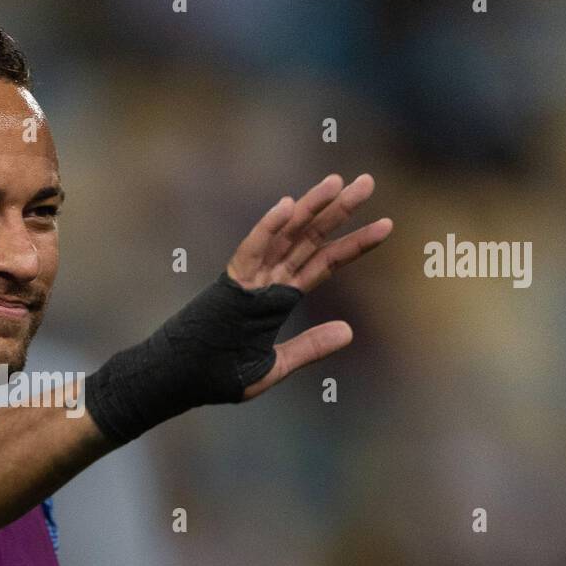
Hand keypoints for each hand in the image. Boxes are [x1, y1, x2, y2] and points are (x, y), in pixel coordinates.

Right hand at [225, 173, 391, 399]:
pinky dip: (266, 229)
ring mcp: (247, 280)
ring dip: (310, 209)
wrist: (178, 383)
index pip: (324, 263)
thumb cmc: (216, 376)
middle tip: (368, 182)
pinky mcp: (227, 285)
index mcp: (279, 298)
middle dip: (338, 211)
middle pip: (310, 239)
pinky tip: (287, 205)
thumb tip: (350, 332)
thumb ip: (309, 348)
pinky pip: (249, 251)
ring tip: (337, 182)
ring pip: (284, 237)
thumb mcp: (273, 367)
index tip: (387, 226)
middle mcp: (267, 281)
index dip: (354, 245)